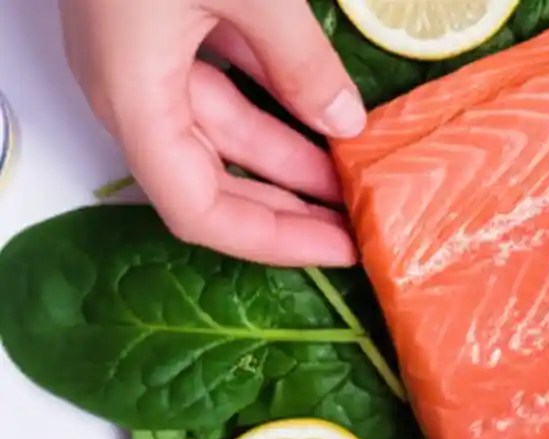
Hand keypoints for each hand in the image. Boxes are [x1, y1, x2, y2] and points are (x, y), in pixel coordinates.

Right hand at [59, 0, 365, 266]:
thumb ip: (298, 61)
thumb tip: (346, 125)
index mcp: (136, 100)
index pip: (201, 212)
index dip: (272, 242)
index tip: (340, 251)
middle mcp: (134, 92)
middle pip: (216, 181)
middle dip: (290, 208)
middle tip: (362, 225)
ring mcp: (146, 58)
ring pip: (225, 130)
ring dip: (289, 154)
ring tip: (356, 177)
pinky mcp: (162, 24)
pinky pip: (224, 80)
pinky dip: (275, 98)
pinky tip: (325, 111)